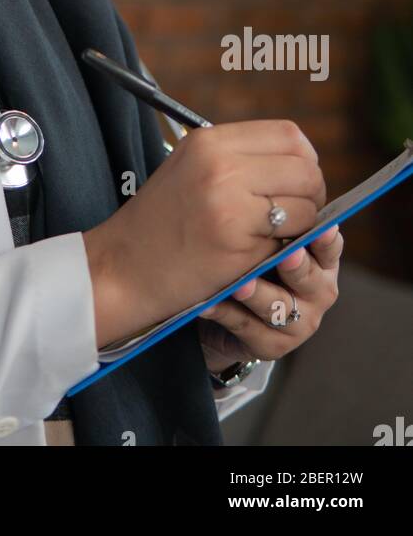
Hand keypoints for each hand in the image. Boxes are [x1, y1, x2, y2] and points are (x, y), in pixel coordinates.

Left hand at [197, 225, 343, 374]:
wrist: (231, 313)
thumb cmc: (253, 263)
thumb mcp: (266, 241)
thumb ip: (274, 224)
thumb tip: (267, 191)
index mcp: (320, 261)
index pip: (329, 248)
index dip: (327, 240)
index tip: (323, 228)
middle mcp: (316, 292)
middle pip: (310, 279)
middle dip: (297, 267)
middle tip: (287, 256)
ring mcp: (298, 322)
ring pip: (278, 306)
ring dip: (257, 294)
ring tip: (240, 284)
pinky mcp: (273, 345)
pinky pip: (247, 327)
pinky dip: (226, 313)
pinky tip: (209, 302)